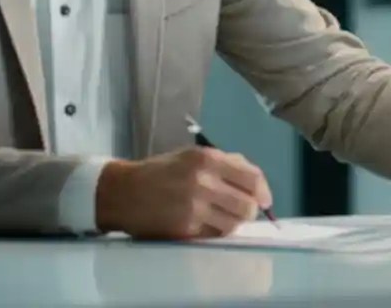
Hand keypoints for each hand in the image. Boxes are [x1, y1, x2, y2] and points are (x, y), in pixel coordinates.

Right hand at [96, 147, 273, 238]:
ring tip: (221, 216)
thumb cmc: (161, 171)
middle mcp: (203, 182)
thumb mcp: (192, 156)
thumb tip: (257, 182)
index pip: (252, 178)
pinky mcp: (185, 229)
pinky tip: (206, 223)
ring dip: (232, 222)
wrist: (124, 191)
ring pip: (234, 224)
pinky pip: (215, 235)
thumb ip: (226, 163)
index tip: (265, 200)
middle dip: (249, 210)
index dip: (264, 191)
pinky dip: (216, 232)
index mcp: (207, 159)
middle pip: (247, 205)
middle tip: (240, 209)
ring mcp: (194, 208)